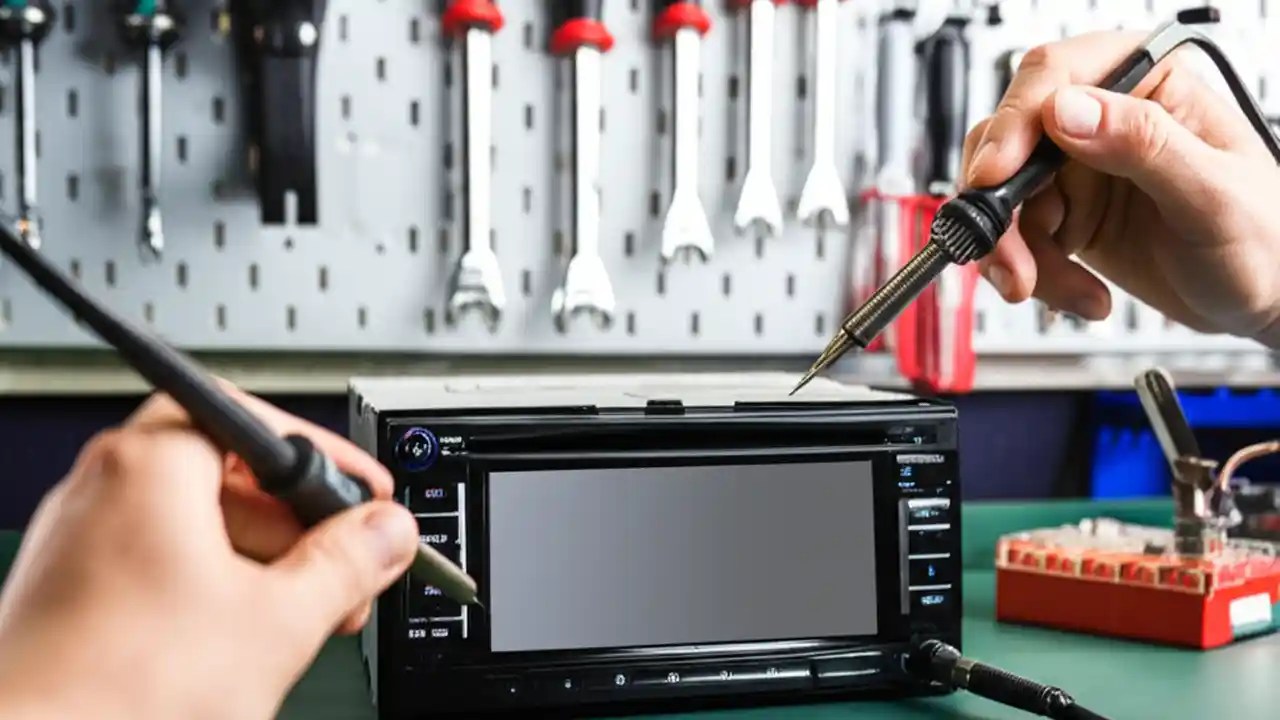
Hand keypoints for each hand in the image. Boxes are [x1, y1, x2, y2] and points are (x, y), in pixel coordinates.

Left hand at [0, 385, 418, 719]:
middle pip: (228, 473)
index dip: (322, 456)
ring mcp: (80, 544)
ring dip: (264, 561)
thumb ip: (346, 563)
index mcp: (149, 467)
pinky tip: (246, 640)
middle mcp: (103, 490)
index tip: (361, 493)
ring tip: (304, 616)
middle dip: (299, 522)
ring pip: (196, 525)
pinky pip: (160, 566)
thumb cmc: (117, 695)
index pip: (253, 418)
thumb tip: (384, 531)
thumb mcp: (277, 621)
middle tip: (345, 564)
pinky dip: (214, 588)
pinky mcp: (70, 596)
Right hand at [962, 31, 1279, 344]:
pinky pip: (1015, 239)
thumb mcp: (1212, 193)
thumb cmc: (1266, 240)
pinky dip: (1033, 274)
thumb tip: (1070, 111)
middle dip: (1000, 205)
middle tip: (1006, 251)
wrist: (1265, 302)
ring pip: (1002, 197)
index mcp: (1147, 85)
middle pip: (1010, 140)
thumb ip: (1143, 146)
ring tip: (1047, 285)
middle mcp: (1104, 121)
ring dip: (1014, 250)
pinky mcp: (1065, 218)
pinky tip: (1081, 293)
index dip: (1014, 122)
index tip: (996, 174)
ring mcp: (1079, 171)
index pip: (1056, 77)